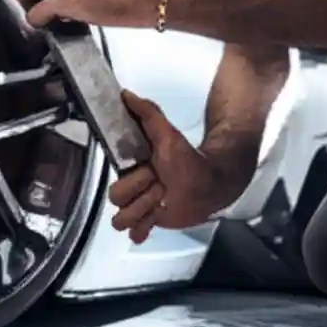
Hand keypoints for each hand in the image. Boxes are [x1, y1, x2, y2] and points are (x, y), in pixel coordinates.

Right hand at [108, 91, 236, 243]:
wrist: (211, 182)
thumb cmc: (188, 159)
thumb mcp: (166, 133)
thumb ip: (146, 113)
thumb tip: (126, 94)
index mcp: (129, 169)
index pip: (115, 186)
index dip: (134, 181)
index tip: (152, 172)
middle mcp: (131, 189)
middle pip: (118, 202)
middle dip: (141, 196)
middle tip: (161, 187)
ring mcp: (140, 207)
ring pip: (123, 221)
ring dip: (144, 212)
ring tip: (163, 202)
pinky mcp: (151, 221)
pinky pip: (134, 232)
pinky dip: (140, 230)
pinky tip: (149, 226)